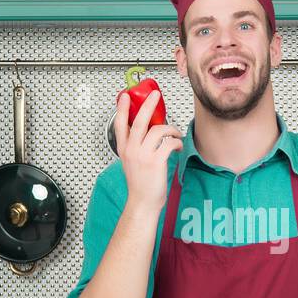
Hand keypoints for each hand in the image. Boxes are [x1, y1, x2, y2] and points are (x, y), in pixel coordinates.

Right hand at [114, 89, 182, 215]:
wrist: (143, 202)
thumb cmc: (140, 184)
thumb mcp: (131, 162)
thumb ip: (136, 146)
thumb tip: (149, 130)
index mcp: (124, 149)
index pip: (120, 124)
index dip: (122, 108)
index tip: (126, 96)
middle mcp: (132, 150)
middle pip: (139, 120)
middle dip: (148, 104)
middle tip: (155, 95)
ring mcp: (143, 155)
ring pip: (158, 130)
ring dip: (170, 128)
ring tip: (175, 133)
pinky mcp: (156, 162)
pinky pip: (168, 143)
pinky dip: (176, 142)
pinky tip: (177, 145)